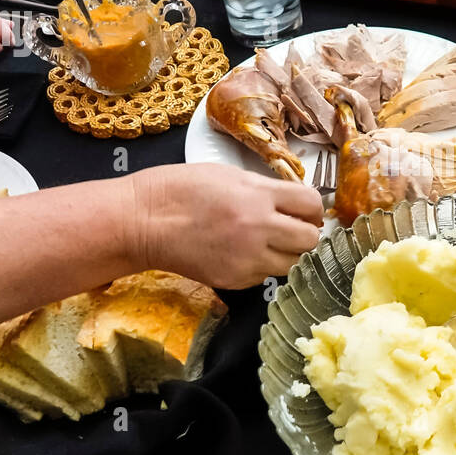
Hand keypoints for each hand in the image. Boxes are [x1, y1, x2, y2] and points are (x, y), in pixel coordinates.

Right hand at [128, 163, 324, 288]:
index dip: (312, 207)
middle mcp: (259, 227)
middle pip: (310, 239)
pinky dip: (262, 266)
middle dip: (305, 232)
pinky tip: (244, 253)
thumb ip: (264, 189)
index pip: (311, 203)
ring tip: (267, 242)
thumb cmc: (179, 189)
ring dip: (287, 253)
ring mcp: (248, 258)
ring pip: (293, 263)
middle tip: (291, 228)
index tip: (305, 209)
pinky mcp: (235, 280)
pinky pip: (266, 276)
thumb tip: (292, 202)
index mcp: (258, 195)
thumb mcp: (228, 174)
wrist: (143, 221)